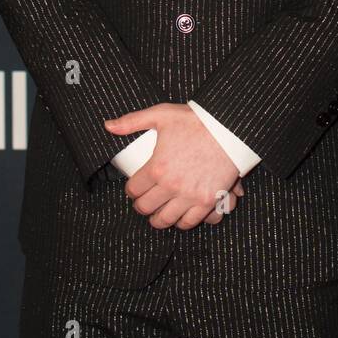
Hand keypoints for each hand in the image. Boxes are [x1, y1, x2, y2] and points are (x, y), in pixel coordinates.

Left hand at [104, 103, 244, 229]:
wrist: (229, 129)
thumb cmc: (196, 120)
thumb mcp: (162, 115)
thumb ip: (132, 121)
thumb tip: (108, 126)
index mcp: (157, 168)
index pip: (133, 190)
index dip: (130, 191)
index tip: (133, 189)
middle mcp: (171, 186)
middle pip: (146, 208)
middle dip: (141, 206)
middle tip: (144, 202)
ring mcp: (190, 196)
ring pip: (165, 220)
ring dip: (158, 218)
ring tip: (158, 213)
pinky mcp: (208, 201)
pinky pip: (189, 222)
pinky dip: (181, 222)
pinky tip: (178, 216)